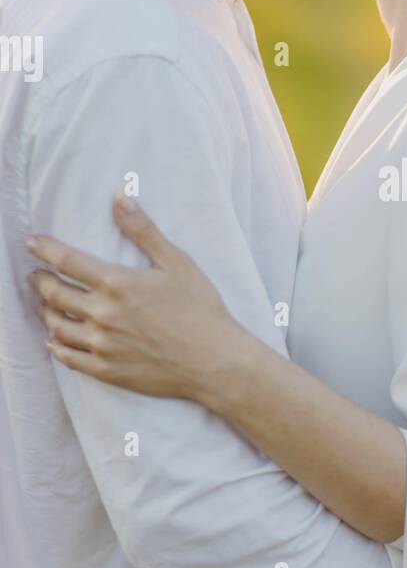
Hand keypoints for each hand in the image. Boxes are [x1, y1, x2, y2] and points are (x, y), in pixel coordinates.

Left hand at [26, 195, 235, 400]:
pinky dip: (56, 346)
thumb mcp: (177, 262)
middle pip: (54, 293)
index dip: (44, 249)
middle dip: (40, 280)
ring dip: (46, 311)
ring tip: (46, 304)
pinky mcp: (106, 370)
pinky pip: (68, 358)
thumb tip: (121, 197)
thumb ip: (143, 230)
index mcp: (117, 284)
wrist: (214, 361)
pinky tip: (55, 340)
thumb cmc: (201, 309)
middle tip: (38, 275)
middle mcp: (103, 314)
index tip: (31, 243)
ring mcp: (102, 344)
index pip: (66, 261)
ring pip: (56, 326)